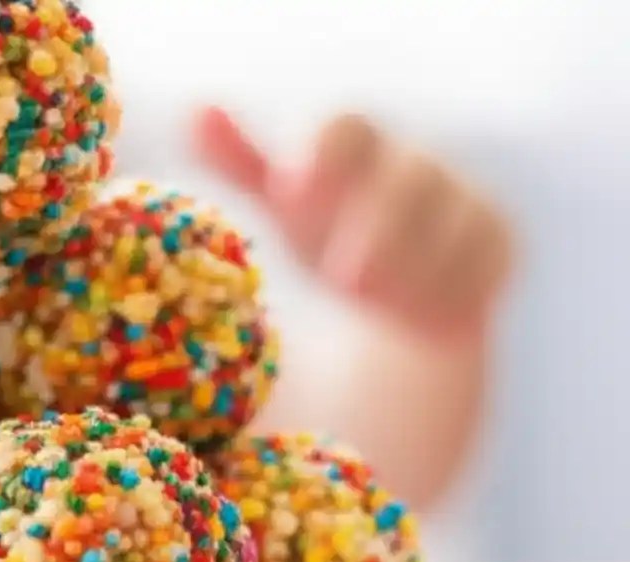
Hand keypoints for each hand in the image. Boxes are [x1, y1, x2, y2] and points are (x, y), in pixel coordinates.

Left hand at [196, 107, 512, 338]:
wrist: (391, 293)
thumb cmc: (329, 230)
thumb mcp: (284, 204)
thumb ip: (242, 160)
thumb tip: (195, 109)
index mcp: (358, 147)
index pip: (347, 129)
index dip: (324, 153)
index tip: (290, 190)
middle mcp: (417, 164)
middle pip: (407, 178)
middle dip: (377, 226)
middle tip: (340, 277)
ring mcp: (466, 200)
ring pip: (454, 224)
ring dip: (412, 266)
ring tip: (370, 300)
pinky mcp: (500, 244)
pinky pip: (488, 266)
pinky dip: (453, 293)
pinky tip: (418, 319)